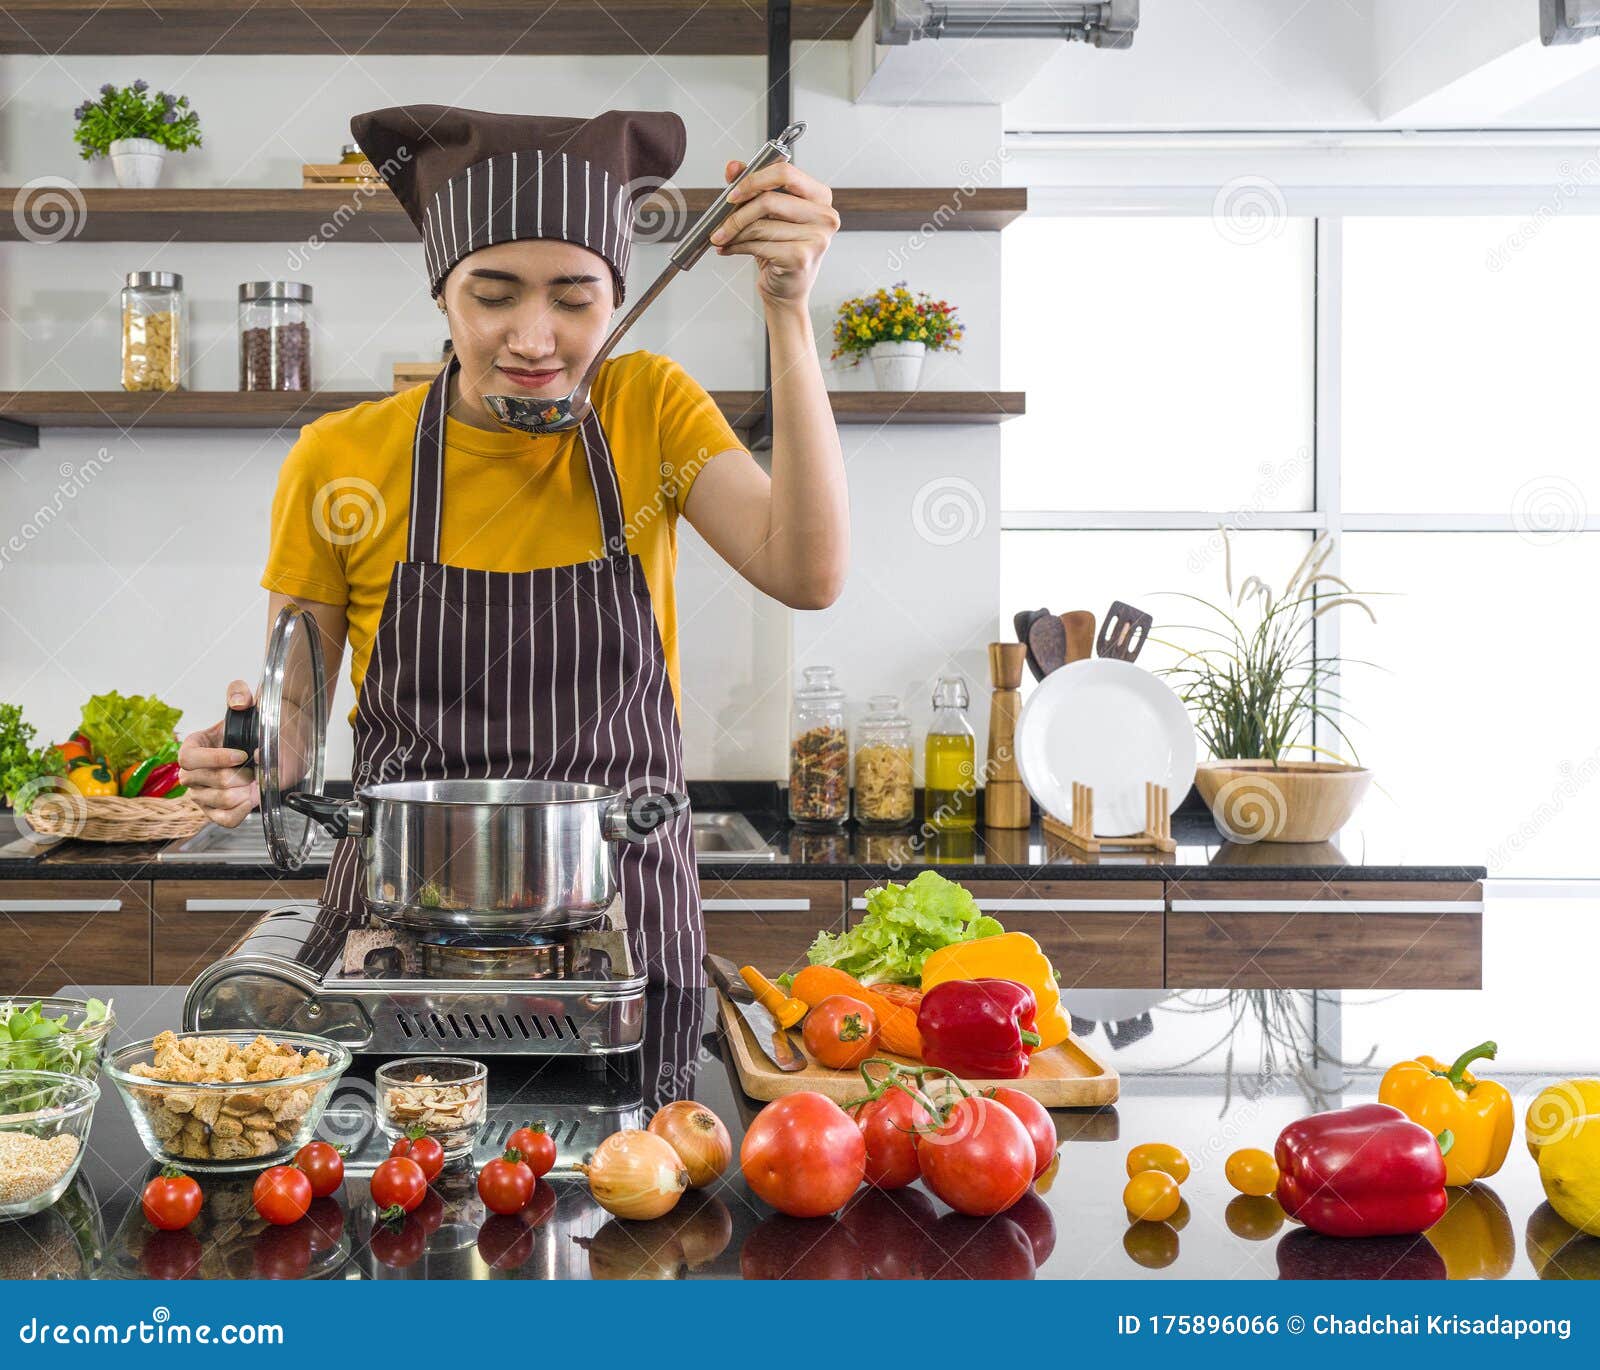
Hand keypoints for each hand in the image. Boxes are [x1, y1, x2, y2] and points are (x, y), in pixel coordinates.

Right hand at [177, 680, 259, 827]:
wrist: (272, 746)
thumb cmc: (255, 727)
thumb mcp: (248, 704)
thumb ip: (239, 693)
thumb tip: (238, 701)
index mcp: (192, 747)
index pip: (189, 758)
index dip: (215, 759)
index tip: (241, 755)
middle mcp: (191, 773)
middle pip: (205, 781)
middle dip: (236, 775)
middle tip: (253, 768)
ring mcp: (201, 794)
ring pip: (217, 800)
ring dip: (241, 791)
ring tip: (254, 780)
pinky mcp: (216, 811)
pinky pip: (224, 819)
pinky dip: (240, 812)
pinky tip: (251, 799)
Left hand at [708, 158, 838, 307]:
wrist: (787, 293)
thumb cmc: (780, 251)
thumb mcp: (768, 214)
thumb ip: (752, 187)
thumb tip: (732, 166)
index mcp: (820, 197)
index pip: (785, 173)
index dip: (754, 179)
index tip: (732, 194)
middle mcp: (826, 216)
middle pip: (769, 200)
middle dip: (737, 213)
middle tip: (719, 222)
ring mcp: (817, 238)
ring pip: (760, 225)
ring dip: (734, 233)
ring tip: (723, 238)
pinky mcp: (801, 257)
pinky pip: (759, 244)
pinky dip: (738, 247)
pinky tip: (730, 250)